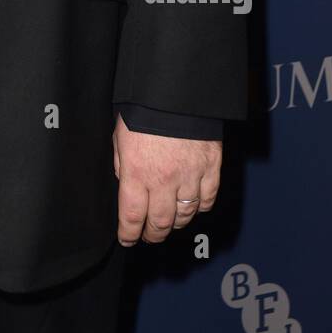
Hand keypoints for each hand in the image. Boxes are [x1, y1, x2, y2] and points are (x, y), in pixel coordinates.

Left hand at [112, 112, 220, 244]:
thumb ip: (123, 164)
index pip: (131, 217)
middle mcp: (163, 181)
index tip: (128, 239)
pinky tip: (193, 207)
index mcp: (136, 173)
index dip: (129, 233)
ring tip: (170, 224)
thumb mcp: (120, 137)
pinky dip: (200, 208)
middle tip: (149, 236)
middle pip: (159, 222)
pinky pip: (207, 199)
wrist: (176, 93)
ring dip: (176, 224)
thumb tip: (126, 182)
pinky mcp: (210, 168)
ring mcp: (189, 176)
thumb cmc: (143, 111)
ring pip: (185, 215)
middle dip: (153, 234)